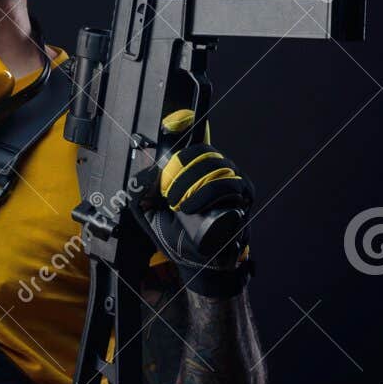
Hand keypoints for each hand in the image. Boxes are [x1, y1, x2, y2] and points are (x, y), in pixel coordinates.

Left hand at [134, 108, 253, 296]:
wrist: (199, 262)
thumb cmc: (177, 235)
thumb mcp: (148, 214)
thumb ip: (138, 194)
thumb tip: (140, 173)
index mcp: (195, 167)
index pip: (192, 139)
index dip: (182, 123)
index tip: (170, 122)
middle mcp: (216, 167)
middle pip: (200, 152)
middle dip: (180, 170)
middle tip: (167, 195)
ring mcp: (232, 178)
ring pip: (214, 166)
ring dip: (191, 184)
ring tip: (178, 205)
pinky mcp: (244, 194)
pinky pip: (229, 183)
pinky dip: (208, 192)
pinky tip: (192, 205)